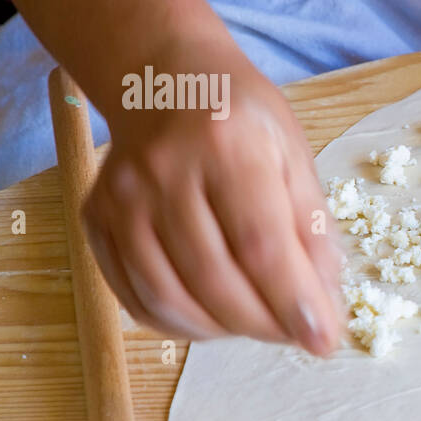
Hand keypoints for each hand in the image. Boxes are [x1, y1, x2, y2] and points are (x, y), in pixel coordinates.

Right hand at [82, 40, 344, 353]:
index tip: (323, 340)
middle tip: (296, 333)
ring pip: (170, 298)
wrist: (163, 80)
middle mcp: (165, 170)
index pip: (261, 243)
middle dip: (264, 324)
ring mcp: (122, 197)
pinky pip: (136, 297)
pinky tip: (215, 316)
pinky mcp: (95, 219)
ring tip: (260, 323)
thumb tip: (324, 302)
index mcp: (227, 143)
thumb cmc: (242, 117)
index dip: (292, 301)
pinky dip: (181, 323)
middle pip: (214, 278)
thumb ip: (312, 227)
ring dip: (225, 330)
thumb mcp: (294, 155)